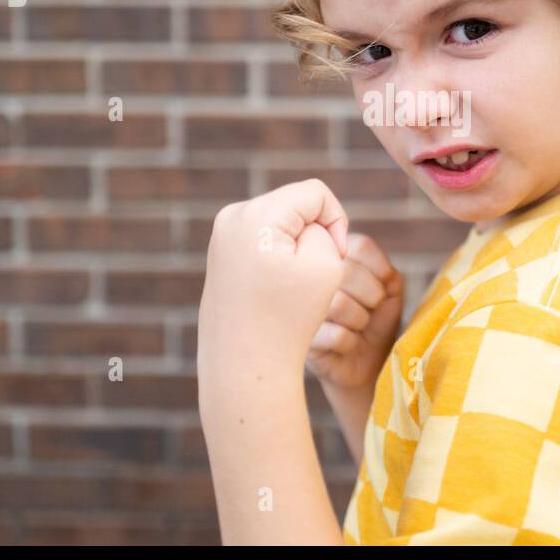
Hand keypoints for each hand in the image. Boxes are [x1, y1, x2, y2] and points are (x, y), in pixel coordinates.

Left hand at [197, 178, 349, 371]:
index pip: (316, 193)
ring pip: (281, 224)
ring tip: (294, 287)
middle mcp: (232, 217)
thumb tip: (300, 225)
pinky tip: (278, 292)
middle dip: (314, 235)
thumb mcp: (327, 263)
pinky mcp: (222, 256)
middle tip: (314, 277)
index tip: (335, 261)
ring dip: (298, 248)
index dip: (337, 223)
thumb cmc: (288, 318)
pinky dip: (280, 260)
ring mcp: (222, 237)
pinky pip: (265, 241)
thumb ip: (323, 227)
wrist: (243, 366)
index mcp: (256, 213)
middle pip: (295, 206)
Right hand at [306, 232, 404, 391]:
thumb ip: (386, 272)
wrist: (366, 363)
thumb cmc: (377, 320)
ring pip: (339, 304)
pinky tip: (345, 345)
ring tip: (357, 327)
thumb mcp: (390, 291)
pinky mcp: (303, 337)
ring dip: (361, 320)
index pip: (361, 245)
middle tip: (371, 310)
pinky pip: (336, 335)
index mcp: (335, 255)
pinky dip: (350, 342)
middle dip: (373, 296)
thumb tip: (378, 274)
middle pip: (348, 271)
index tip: (381, 288)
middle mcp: (312, 274)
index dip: (379, 270)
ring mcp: (302, 305)